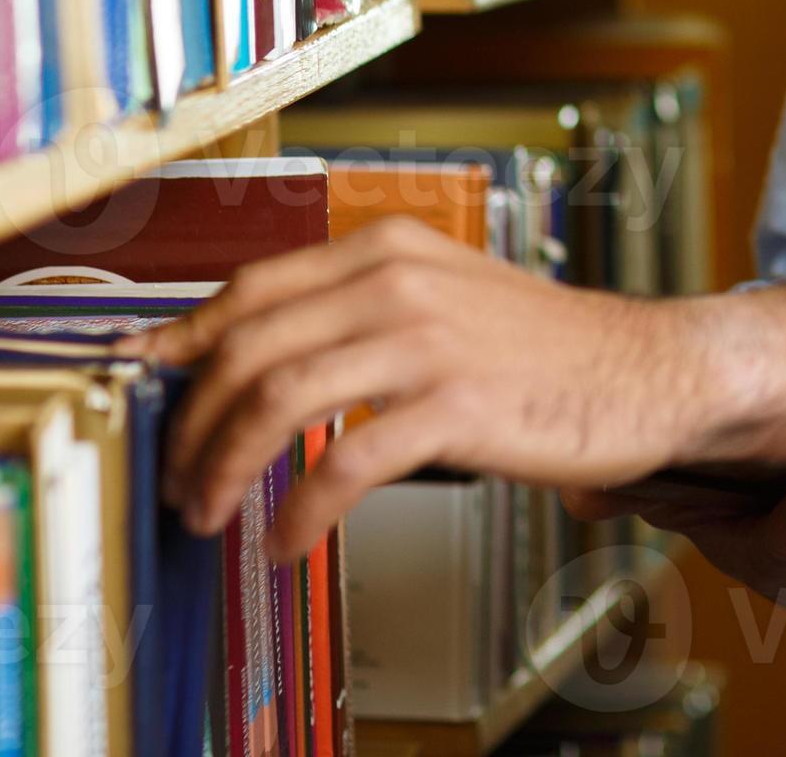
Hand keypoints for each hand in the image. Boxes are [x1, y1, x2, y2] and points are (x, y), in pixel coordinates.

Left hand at [126, 217, 717, 561]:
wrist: (646, 370)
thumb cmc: (545, 347)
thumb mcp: (445, 295)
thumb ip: (360, 308)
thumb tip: (260, 356)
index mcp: (387, 246)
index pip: (249, 288)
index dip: (181, 339)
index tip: (139, 378)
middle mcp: (398, 280)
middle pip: (248, 347)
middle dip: (191, 424)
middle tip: (177, 479)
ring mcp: (427, 340)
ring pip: (279, 399)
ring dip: (225, 467)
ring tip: (211, 513)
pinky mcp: (456, 404)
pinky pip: (346, 463)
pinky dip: (300, 509)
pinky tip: (287, 538)